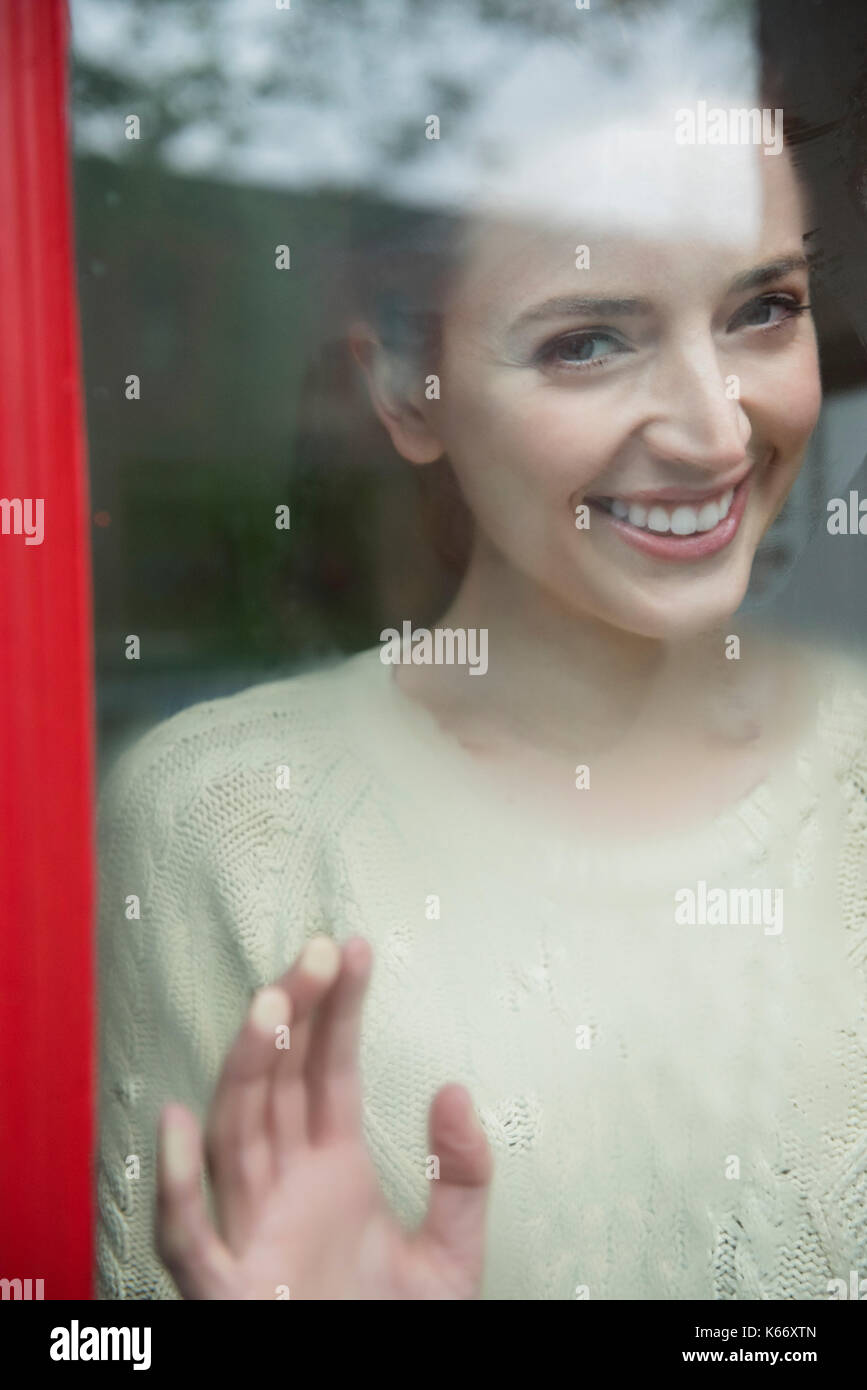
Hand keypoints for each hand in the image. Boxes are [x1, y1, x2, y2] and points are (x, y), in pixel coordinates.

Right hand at [155, 935, 492, 1298]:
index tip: (352, 949)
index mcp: (331, 1167)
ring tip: (273, 1002)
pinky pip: (187, 1235)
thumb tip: (454, 1090)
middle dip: (293, 1013)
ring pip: (237, 1132)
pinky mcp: (228, 1288)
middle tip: (316, 950)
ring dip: (251, 1067)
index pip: (328, 1070)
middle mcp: (285, 1184)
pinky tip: (182, 1124)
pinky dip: (176, 1185)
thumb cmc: (396, 1329)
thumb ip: (462, 1174)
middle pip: (279, 1082)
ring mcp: (253, 1228)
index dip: (337, 1009)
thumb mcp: (452, 1252)